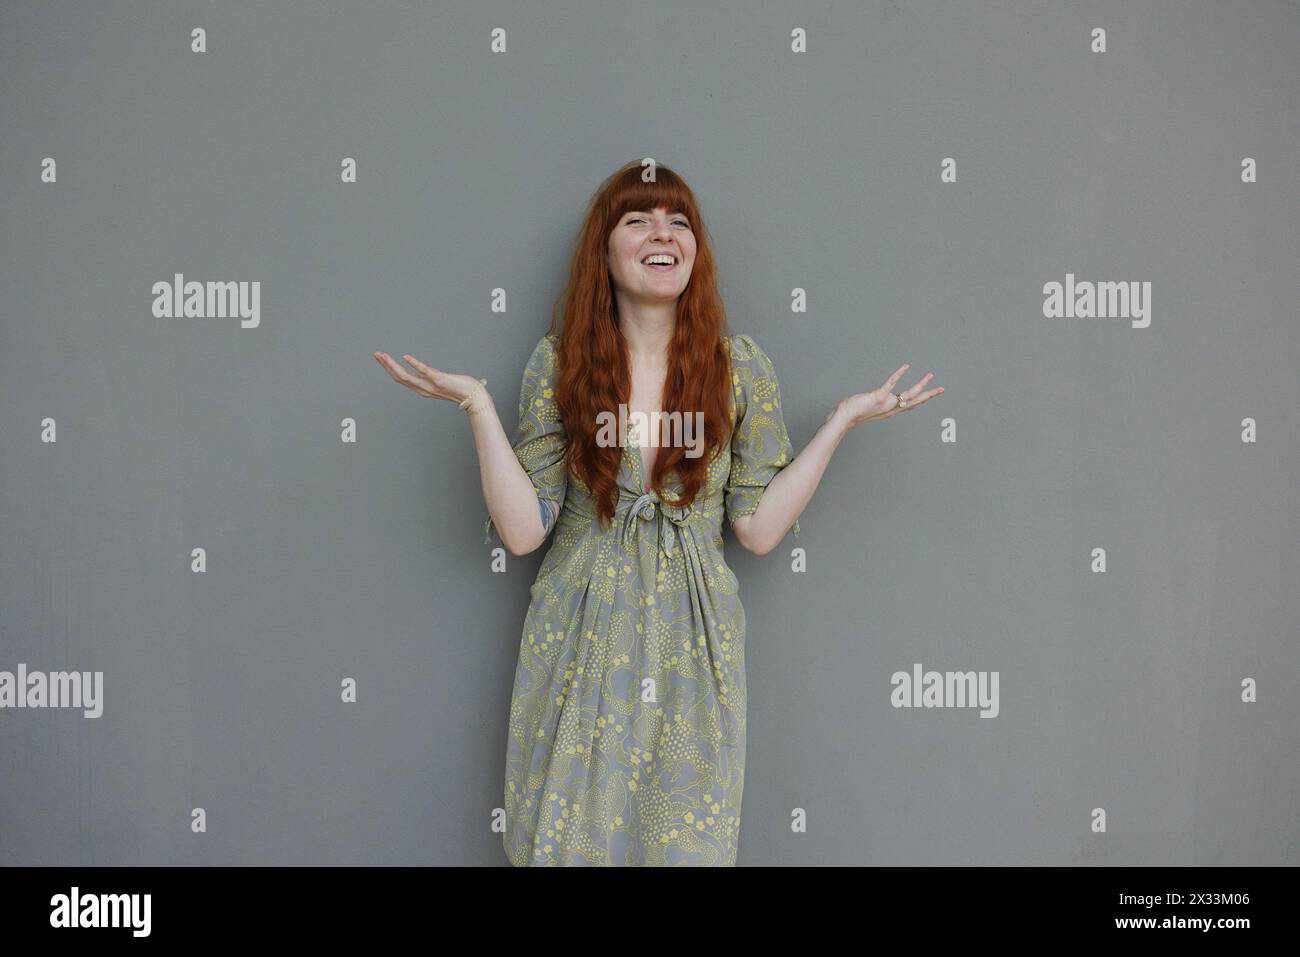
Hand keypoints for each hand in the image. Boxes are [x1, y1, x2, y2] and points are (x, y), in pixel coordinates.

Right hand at [373, 351, 488, 406]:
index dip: (389, 368)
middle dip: (386, 365)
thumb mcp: (439, 382)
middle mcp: (423, 389)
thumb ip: (429, 376)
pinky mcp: (440, 380)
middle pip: (399, 377)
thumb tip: (421, 369)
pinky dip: (414, 364)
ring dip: (393, 365)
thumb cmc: (460, 388)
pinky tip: (406, 357)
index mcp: (422, 389)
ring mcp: (430, 386)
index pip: (401, 378)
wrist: (474, 396)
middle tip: (376, 354)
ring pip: (407, 376)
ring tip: (384, 356)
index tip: (380, 358)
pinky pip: (424, 372)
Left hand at [832, 363, 943, 428]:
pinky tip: (906, 366)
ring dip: (921, 383)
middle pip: (915, 401)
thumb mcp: (870, 407)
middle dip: (930, 395)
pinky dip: (899, 374)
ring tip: (930, 375)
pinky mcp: (878, 396)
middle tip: (942, 389)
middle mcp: (891, 408)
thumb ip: (877, 402)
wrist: (844, 418)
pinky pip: (891, 383)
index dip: (923, 400)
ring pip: (908, 393)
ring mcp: (886, 402)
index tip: (931, 394)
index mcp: (891, 410)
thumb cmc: (854, 412)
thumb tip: (879, 397)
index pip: (910, 405)